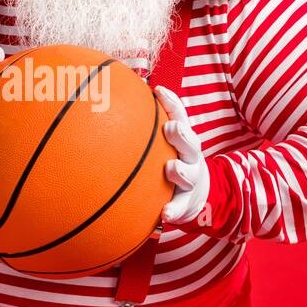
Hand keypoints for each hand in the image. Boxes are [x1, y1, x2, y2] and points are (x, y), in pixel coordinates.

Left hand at [155, 85, 209, 225]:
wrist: (196, 194)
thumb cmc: (171, 160)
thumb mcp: (163, 143)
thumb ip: (144, 126)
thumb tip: (111, 100)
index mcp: (183, 140)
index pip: (180, 117)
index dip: (172, 103)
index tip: (159, 91)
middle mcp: (189, 157)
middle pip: (191, 143)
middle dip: (182, 134)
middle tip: (171, 128)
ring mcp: (190, 180)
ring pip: (188, 174)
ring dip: (180, 171)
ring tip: (171, 169)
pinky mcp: (186, 202)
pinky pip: (180, 207)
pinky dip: (174, 210)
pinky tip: (165, 215)